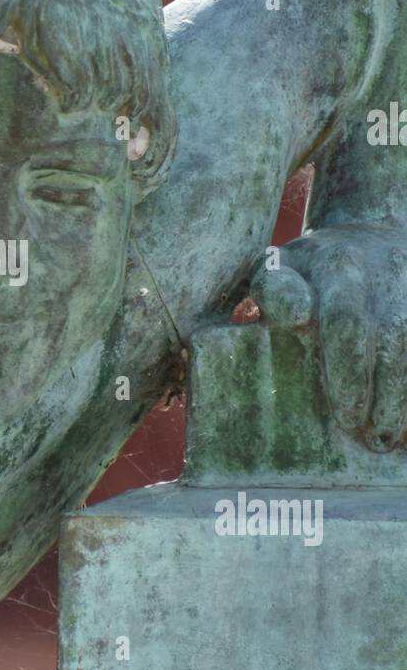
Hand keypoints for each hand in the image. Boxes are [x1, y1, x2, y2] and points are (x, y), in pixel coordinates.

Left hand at [249, 224, 406, 451]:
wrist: (371, 232)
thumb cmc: (312, 270)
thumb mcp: (280, 268)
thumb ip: (276, 292)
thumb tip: (297, 314)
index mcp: (337, 264)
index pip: (347, 319)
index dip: (350, 372)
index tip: (346, 417)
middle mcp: (385, 268)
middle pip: (395, 335)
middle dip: (386, 392)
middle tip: (373, 437)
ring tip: (393, 435)